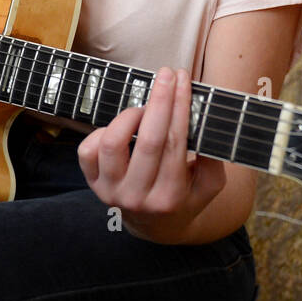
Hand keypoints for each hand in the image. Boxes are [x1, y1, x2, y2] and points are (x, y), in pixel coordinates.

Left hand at [76, 67, 227, 241]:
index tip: (184, 80)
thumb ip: (214, 159)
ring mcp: (110, 192)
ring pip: (112, 143)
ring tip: (144, 107)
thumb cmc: (185, 196)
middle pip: (148, 141)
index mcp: (170, 197)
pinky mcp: (91, 183)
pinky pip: (88, 150)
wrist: (155, 226)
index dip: (179, 107)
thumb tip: (206, 121)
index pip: (175, 144)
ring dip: (130, 115)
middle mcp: (137, 197)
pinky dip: (103, 130)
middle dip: (159, 101)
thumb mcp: (209, 185)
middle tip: (167, 74)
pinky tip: (123, 126)